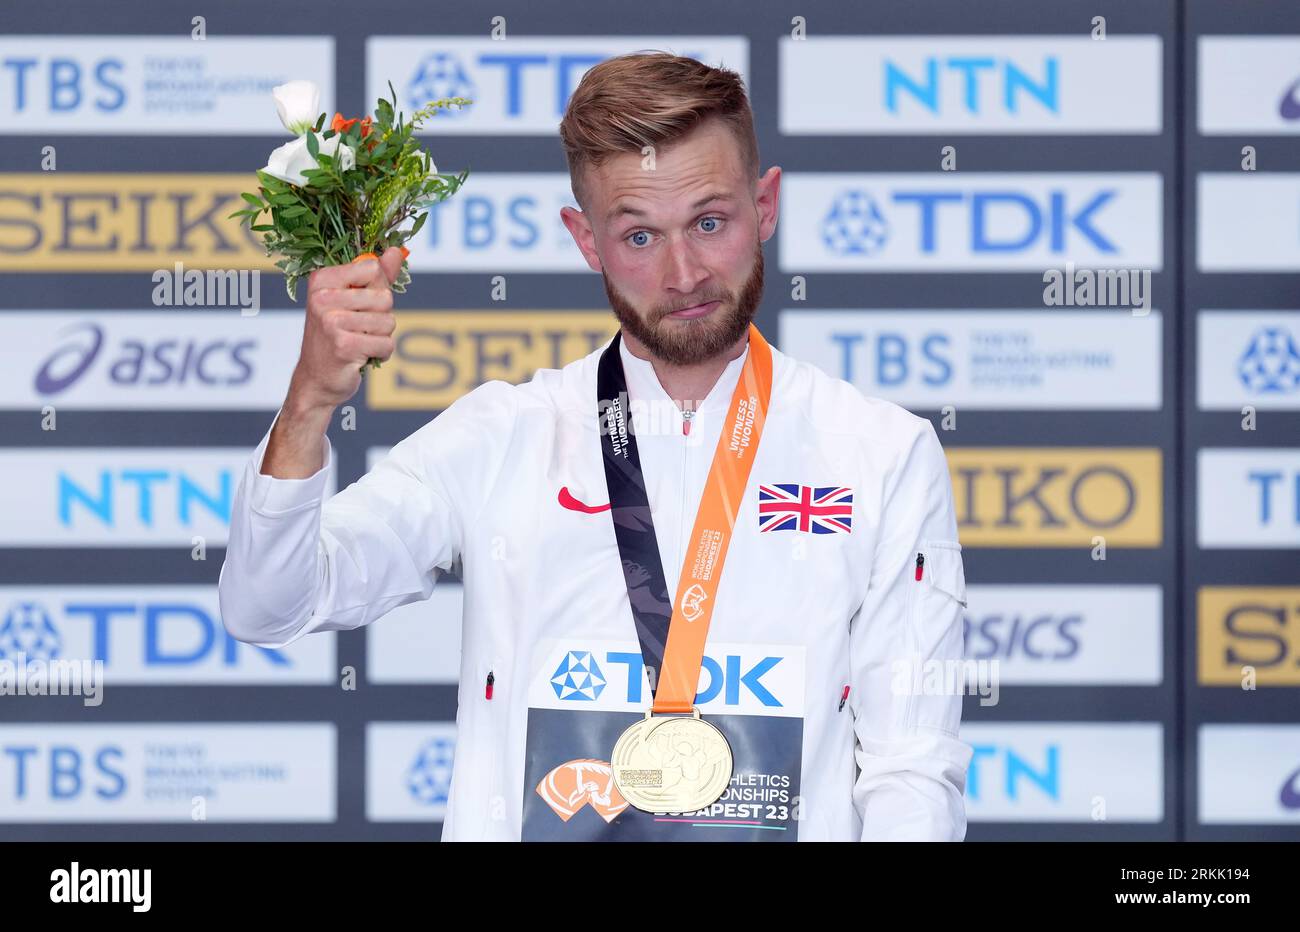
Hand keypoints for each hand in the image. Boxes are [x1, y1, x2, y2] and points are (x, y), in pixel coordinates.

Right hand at [287, 248, 404, 413]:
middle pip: (384, 297)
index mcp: (322, 279)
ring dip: (381, 337)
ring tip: (359, 342)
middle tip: (358, 329)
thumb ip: (376, 276)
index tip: (359, 304)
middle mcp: (322, 298)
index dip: (377, 289)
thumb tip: (397, 250)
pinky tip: (362, 356)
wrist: (316, 378)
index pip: (373, 268)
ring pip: (388, 322)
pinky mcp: (343, 345)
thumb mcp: (352, 300)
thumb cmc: (337, 335)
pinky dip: (381, 353)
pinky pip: (386, 344)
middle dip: (381, 317)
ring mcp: (331, 321)